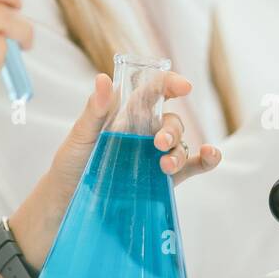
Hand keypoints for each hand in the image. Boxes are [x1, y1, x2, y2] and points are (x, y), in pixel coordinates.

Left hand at [47, 71, 222, 196]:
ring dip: (180, 152)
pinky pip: (191, 166)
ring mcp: (155, 155)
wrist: (68, 198)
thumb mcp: (80, 135)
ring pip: (180, 145)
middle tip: (158, 142)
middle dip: (172, 129)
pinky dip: (205, 160)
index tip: (183, 87)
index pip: (154, 90)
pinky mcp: (162, 179)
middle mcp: (145, 130)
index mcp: (127, 112)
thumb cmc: (72, 161)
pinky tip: (211, 155)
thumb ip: (94, 110)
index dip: (170, 84)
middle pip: (170, 121)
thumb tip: (103, 78)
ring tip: (166, 165)